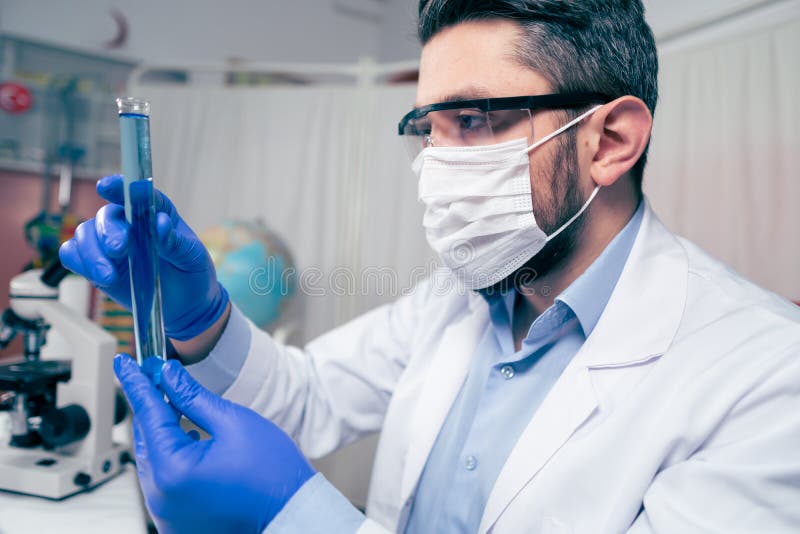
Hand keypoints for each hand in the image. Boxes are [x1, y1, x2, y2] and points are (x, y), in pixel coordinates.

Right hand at [59, 175, 227, 340]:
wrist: (187, 306)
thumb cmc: (192, 274)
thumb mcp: (193, 257)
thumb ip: (176, 242)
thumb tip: (160, 224)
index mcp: (155, 212)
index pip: (136, 194)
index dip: (120, 187)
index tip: (107, 187)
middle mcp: (129, 224)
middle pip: (106, 216)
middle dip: (108, 231)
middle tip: (118, 249)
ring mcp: (110, 245)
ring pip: (85, 234)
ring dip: (92, 253)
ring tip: (109, 276)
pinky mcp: (97, 265)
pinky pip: (73, 255)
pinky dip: (80, 262)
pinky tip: (98, 276)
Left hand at [115, 355, 314, 533]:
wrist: (295, 514)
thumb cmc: (273, 473)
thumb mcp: (234, 422)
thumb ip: (193, 397)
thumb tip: (168, 376)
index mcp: (172, 471)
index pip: (147, 414)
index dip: (137, 383)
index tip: (124, 362)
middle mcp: (161, 498)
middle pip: (146, 439)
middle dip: (151, 405)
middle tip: (156, 375)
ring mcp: (168, 515)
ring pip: (153, 460)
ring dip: (161, 431)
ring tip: (175, 404)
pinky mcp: (179, 522)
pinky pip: (165, 481)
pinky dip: (171, 456)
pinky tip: (187, 438)